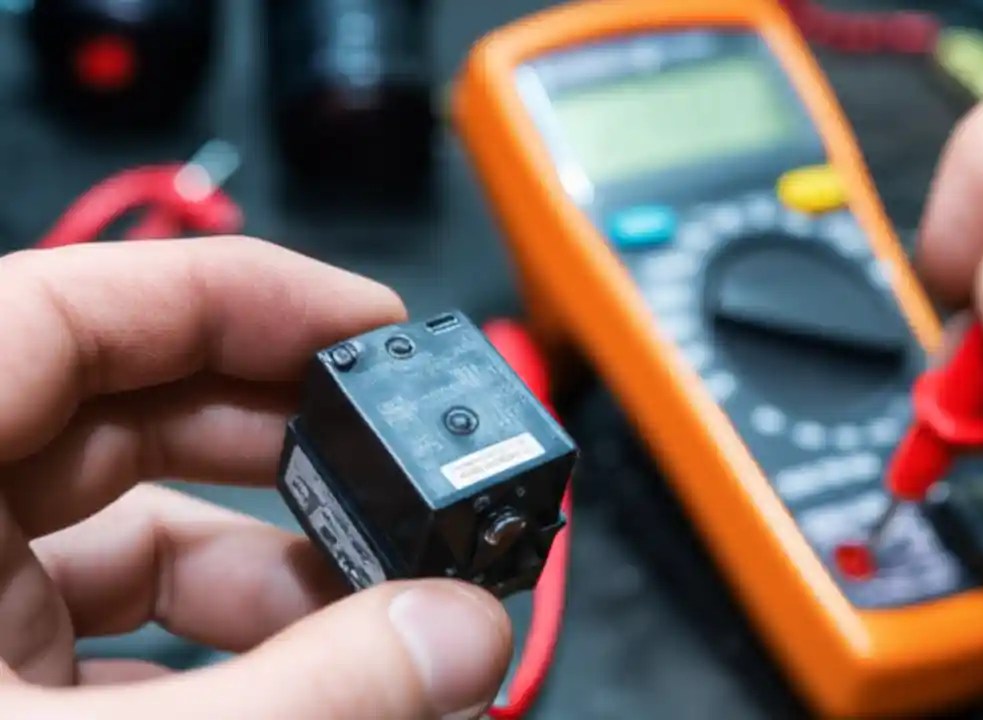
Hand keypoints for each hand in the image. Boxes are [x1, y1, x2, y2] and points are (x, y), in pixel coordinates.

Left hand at [0, 237, 512, 717]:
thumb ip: (307, 689)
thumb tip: (460, 633)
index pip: (62, 315)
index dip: (230, 294)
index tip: (365, 325)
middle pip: (123, 421)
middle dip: (285, 442)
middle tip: (402, 457)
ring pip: (135, 538)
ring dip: (278, 567)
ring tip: (388, 612)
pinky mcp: (1, 695)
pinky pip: (124, 629)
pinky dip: (230, 643)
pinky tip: (319, 682)